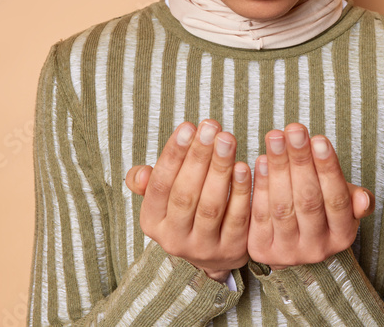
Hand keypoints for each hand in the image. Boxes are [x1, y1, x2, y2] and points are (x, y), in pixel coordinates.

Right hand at [124, 120, 250, 282]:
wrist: (210, 257)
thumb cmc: (184, 211)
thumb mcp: (161, 199)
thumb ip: (149, 182)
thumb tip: (140, 174)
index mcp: (152, 221)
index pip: (160, 185)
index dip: (173, 155)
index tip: (188, 126)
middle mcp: (173, 239)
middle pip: (185, 195)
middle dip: (199, 157)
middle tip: (211, 127)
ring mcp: (203, 248)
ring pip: (211, 206)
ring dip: (220, 169)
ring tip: (227, 139)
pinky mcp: (230, 250)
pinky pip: (237, 218)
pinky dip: (241, 191)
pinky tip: (243, 167)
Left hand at [247, 123, 374, 269]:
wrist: (289, 241)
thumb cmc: (320, 208)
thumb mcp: (343, 203)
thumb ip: (354, 198)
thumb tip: (363, 199)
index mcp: (342, 236)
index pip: (337, 200)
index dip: (328, 169)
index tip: (318, 139)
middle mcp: (316, 248)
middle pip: (308, 201)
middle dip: (300, 161)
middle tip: (294, 130)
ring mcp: (288, 252)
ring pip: (282, 207)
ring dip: (278, 168)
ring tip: (275, 138)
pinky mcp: (261, 249)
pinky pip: (259, 215)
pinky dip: (260, 186)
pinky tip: (260, 160)